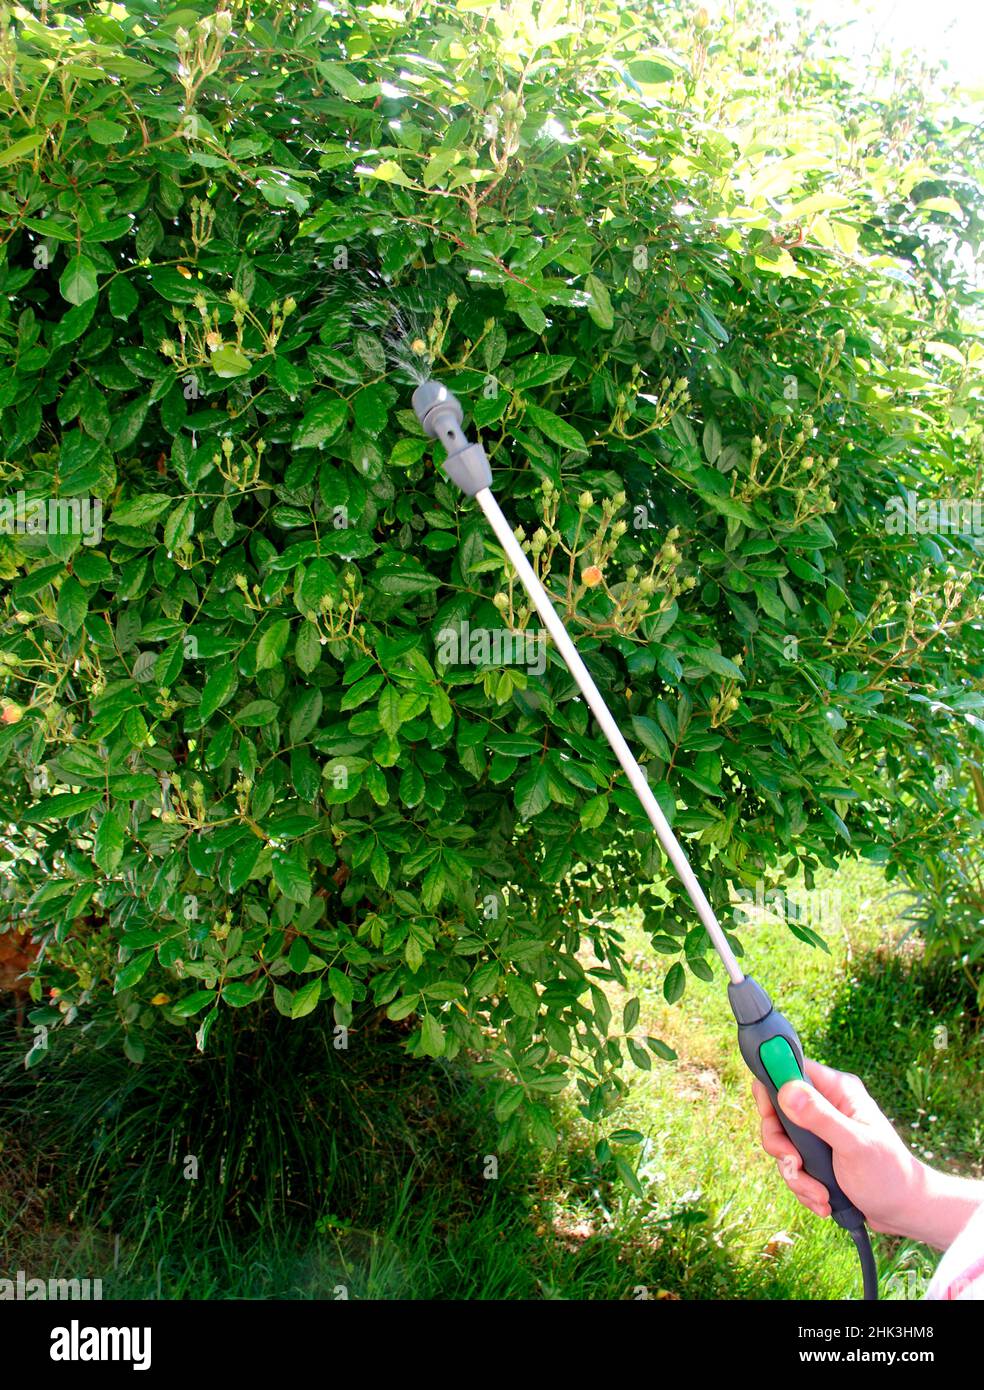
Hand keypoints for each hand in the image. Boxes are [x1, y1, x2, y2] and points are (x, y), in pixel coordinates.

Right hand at [752, 1058, 923, 1236]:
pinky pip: (792, 1165)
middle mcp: (825, 1106)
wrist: (904, 1212)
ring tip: (821, 1196)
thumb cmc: (889, 1175)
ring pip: (782, 1144)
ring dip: (796, 1175)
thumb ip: (820, 1117)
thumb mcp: (854, 1145)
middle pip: (777, 1112)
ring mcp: (819, 1132)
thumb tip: (786, 1090)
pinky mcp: (816, 1155)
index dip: (772, 1089)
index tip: (771, 1118)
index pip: (789, 1070)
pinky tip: (823, 1201)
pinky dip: (803, 1187)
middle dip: (782, 1147)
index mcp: (837, 1090)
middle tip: (796, 1165)